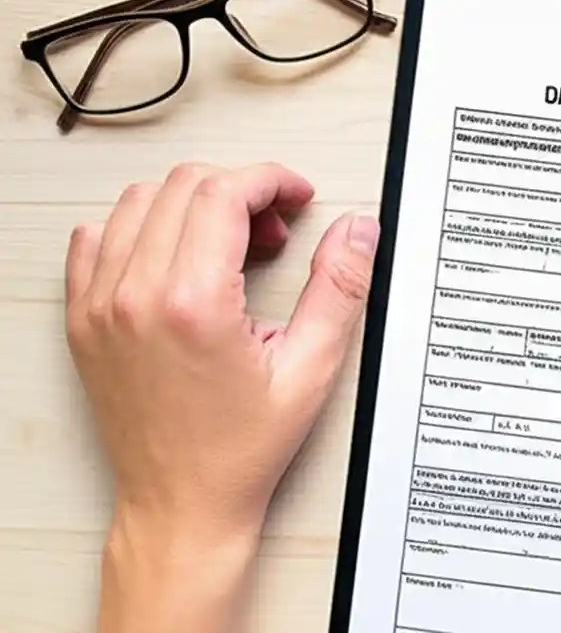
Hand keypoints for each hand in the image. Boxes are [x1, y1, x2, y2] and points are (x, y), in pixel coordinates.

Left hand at [64, 162, 379, 632]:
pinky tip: (175, 255)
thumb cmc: (238, 448)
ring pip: (138, 201)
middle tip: (274, 228)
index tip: (295, 195)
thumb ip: (339, 289)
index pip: (223, 192)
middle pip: (183, 185)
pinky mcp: (82, 319)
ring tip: (229, 243)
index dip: (270, 180)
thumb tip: (357, 233)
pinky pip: (93, 238)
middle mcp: (135, 297)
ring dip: (191, 203)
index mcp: (192, 304)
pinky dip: (137, 228)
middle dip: (239, 189)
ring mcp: (100, 306)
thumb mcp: (310, 369)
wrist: (181, 501)